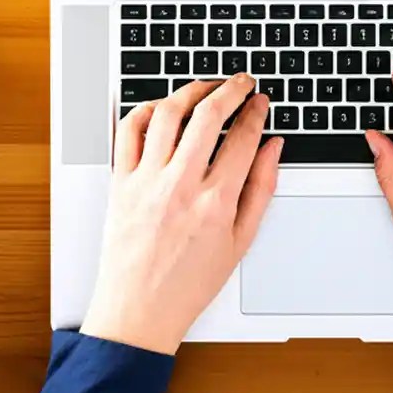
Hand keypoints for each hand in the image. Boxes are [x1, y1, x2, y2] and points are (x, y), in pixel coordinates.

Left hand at [81, 75, 282, 354]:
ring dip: (190, 91)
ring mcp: (145, 182)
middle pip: (207, 116)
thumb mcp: (240, 241)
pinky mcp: (119, 183)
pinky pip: (128, 132)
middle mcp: (179, 186)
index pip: (242, 138)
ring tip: (205, 87)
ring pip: (167, 114)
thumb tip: (272, 149)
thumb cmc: (188, 284)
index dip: (256, 112)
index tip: (260, 101)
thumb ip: (261, 190)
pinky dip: (145, 111)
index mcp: (215, 203)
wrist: (139, 310)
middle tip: (240, 82)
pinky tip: (161, 109)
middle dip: (229, 89)